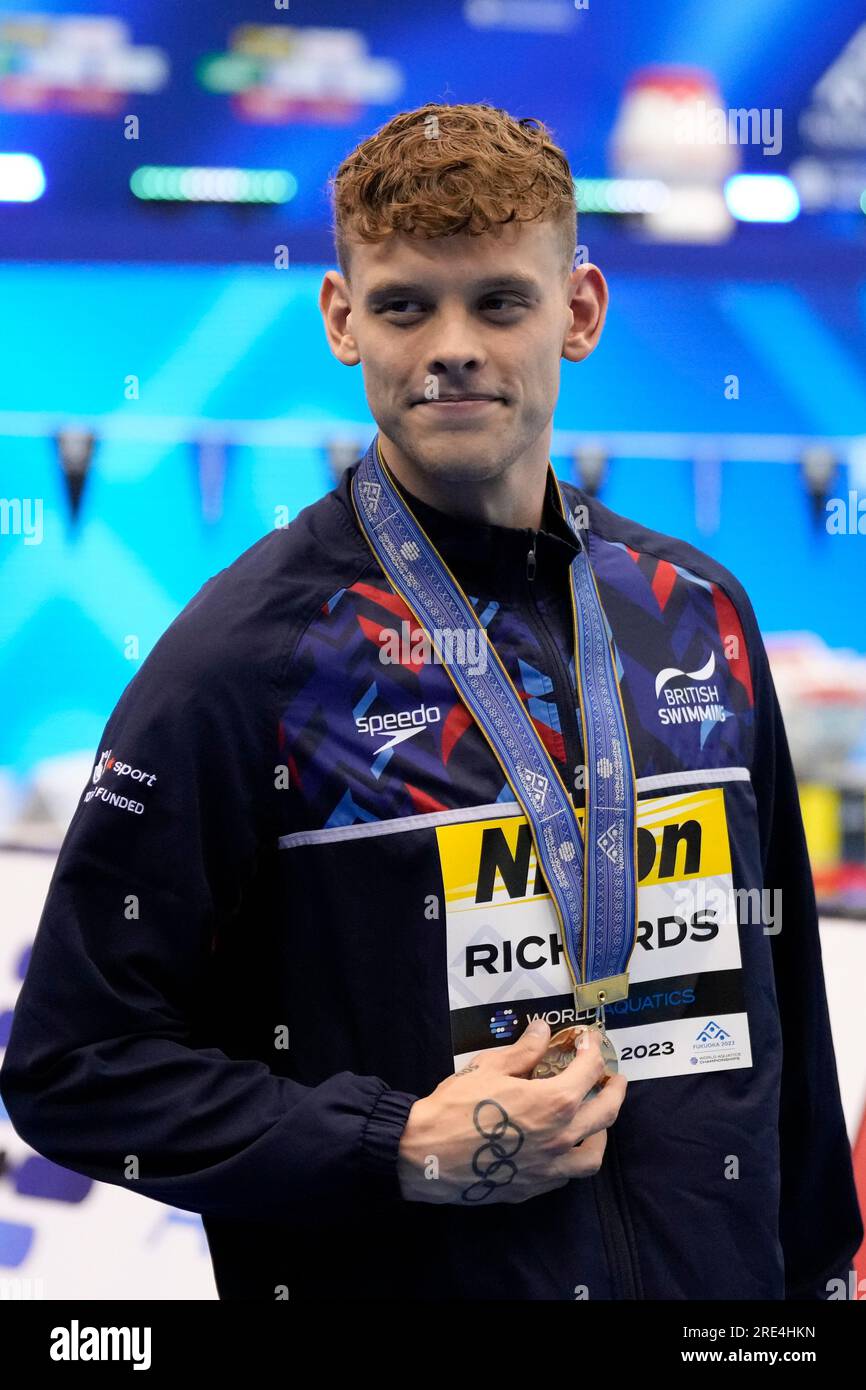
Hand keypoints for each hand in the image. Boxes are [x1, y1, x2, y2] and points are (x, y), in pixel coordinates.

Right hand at [396, 1018, 626, 1204]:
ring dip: (600, 1133)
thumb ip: (523, 1051)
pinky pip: (565, 1175)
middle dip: (614, 1090)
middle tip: (613, 1078)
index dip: (591, 1049)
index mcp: (555, 1102)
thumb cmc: (456, 1106)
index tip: (587, 1040)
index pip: (589, 1070)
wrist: (425, 1155)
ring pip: (593, 1155)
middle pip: (605, 1113)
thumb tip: (543, 1030)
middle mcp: (561, 1137)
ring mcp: (549, 1168)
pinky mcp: (532, 1188)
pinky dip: (571, 1157)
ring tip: (593, 1118)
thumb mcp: (489, 1068)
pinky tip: (560, 1146)